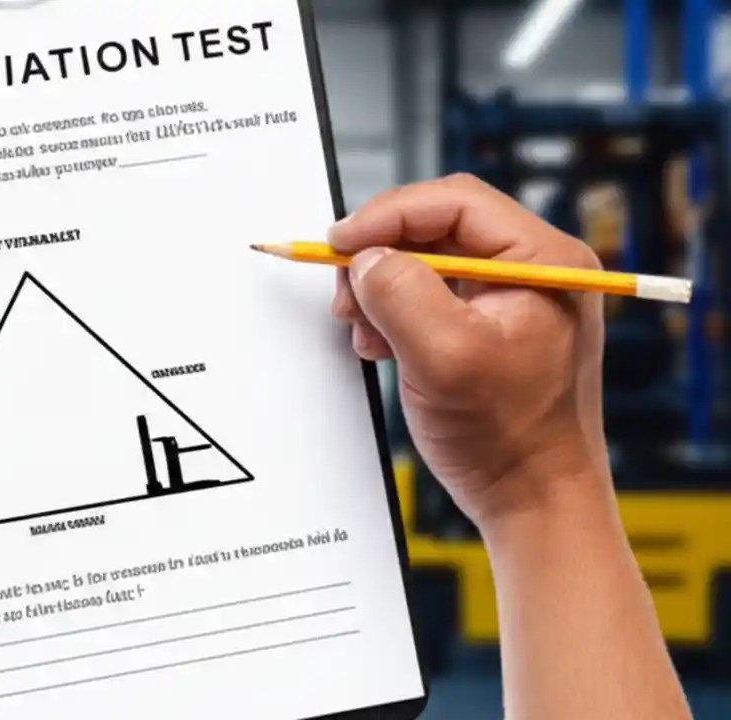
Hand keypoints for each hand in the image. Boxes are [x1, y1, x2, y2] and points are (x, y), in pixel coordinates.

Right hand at [329, 174, 609, 528]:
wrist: (533, 499)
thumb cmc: (508, 438)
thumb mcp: (445, 358)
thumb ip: (401, 295)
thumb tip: (366, 258)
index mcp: (545, 261)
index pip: (456, 202)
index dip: (389, 213)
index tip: (340, 242)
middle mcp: (533, 269)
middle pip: (436, 226)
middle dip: (381, 255)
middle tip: (346, 292)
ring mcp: (511, 297)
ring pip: (425, 260)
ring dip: (382, 288)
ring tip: (366, 330)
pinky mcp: (489, 324)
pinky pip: (428, 294)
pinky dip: (394, 312)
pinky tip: (381, 344)